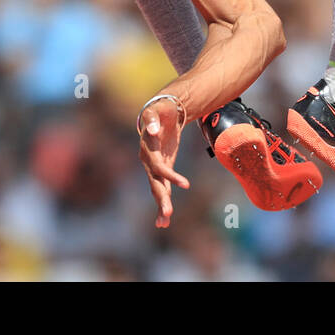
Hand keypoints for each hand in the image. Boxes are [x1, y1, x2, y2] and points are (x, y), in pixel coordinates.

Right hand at [137, 95, 189, 228]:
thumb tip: (151, 130)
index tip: (186, 184)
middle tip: (168, 214)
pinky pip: (162, 188)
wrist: (162, 113)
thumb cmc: (160, 110)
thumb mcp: (156, 110)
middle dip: (161, 199)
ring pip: (157, 189)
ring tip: (164, 224)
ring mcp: (154, 167)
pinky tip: (164, 219)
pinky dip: (163, 202)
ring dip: (161, 205)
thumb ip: (152, 119)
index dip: (170, 175)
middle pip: (155, 183)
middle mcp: (148, 161)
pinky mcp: (161, 169)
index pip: (158, 166)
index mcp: (148, 149)